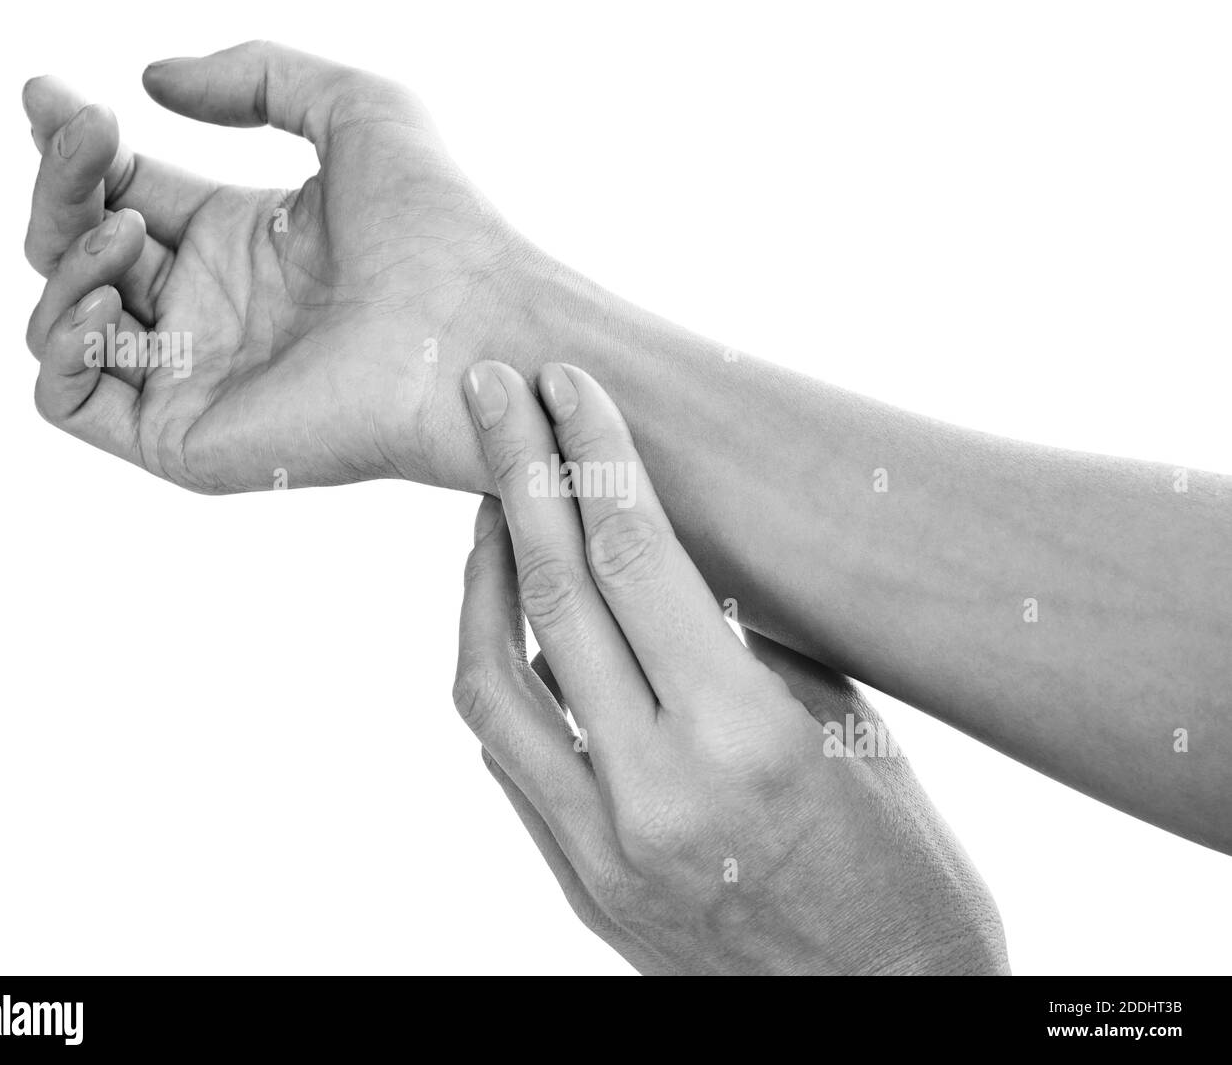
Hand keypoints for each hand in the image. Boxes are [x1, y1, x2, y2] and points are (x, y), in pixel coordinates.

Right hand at [22, 41, 537, 492]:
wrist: (475, 325)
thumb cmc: (439, 226)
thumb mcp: (351, 110)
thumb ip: (255, 76)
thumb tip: (152, 81)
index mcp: (239, 242)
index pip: (122, 193)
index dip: (75, 147)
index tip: (51, 95)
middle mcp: (211, 309)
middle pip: (78, 249)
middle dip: (59, 184)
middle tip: (84, 134)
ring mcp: (195, 377)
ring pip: (61, 323)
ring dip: (65, 258)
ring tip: (126, 225)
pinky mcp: (188, 440)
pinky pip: (70, 403)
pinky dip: (59, 348)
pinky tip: (109, 299)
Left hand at [452, 361, 1007, 973]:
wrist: (879, 1013)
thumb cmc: (901, 864)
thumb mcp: (840, 726)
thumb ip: (732, 646)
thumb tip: (655, 568)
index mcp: (743, 734)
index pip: (638, 555)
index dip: (594, 454)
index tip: (563, 382)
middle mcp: (654, 788)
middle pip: (551, 596)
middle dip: (514, 473)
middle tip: (488, 394)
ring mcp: (600, 844)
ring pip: (490, 681)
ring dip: (481, 577)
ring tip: (495, 509)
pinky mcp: (577, 882)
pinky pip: (510, 754)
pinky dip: (503, 671)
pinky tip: (521, 625)